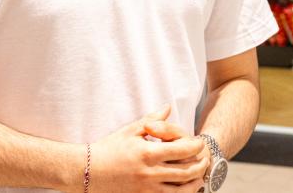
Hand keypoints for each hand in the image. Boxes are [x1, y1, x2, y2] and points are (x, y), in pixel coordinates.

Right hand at [86, 106, 207, 192]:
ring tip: (200, 176)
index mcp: (148, 153)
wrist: (87, 172)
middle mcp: (150, 173)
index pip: (182, 150)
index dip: (195, 146)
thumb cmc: (108, 149)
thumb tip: (168, 107)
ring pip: (181, 190)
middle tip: (205, 159)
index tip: (200, 143)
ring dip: (194, 183)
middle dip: (200, 165)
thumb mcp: (130, 131)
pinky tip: (184, 188)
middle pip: (186, 172)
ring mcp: (147, 189)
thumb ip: (152, 120)